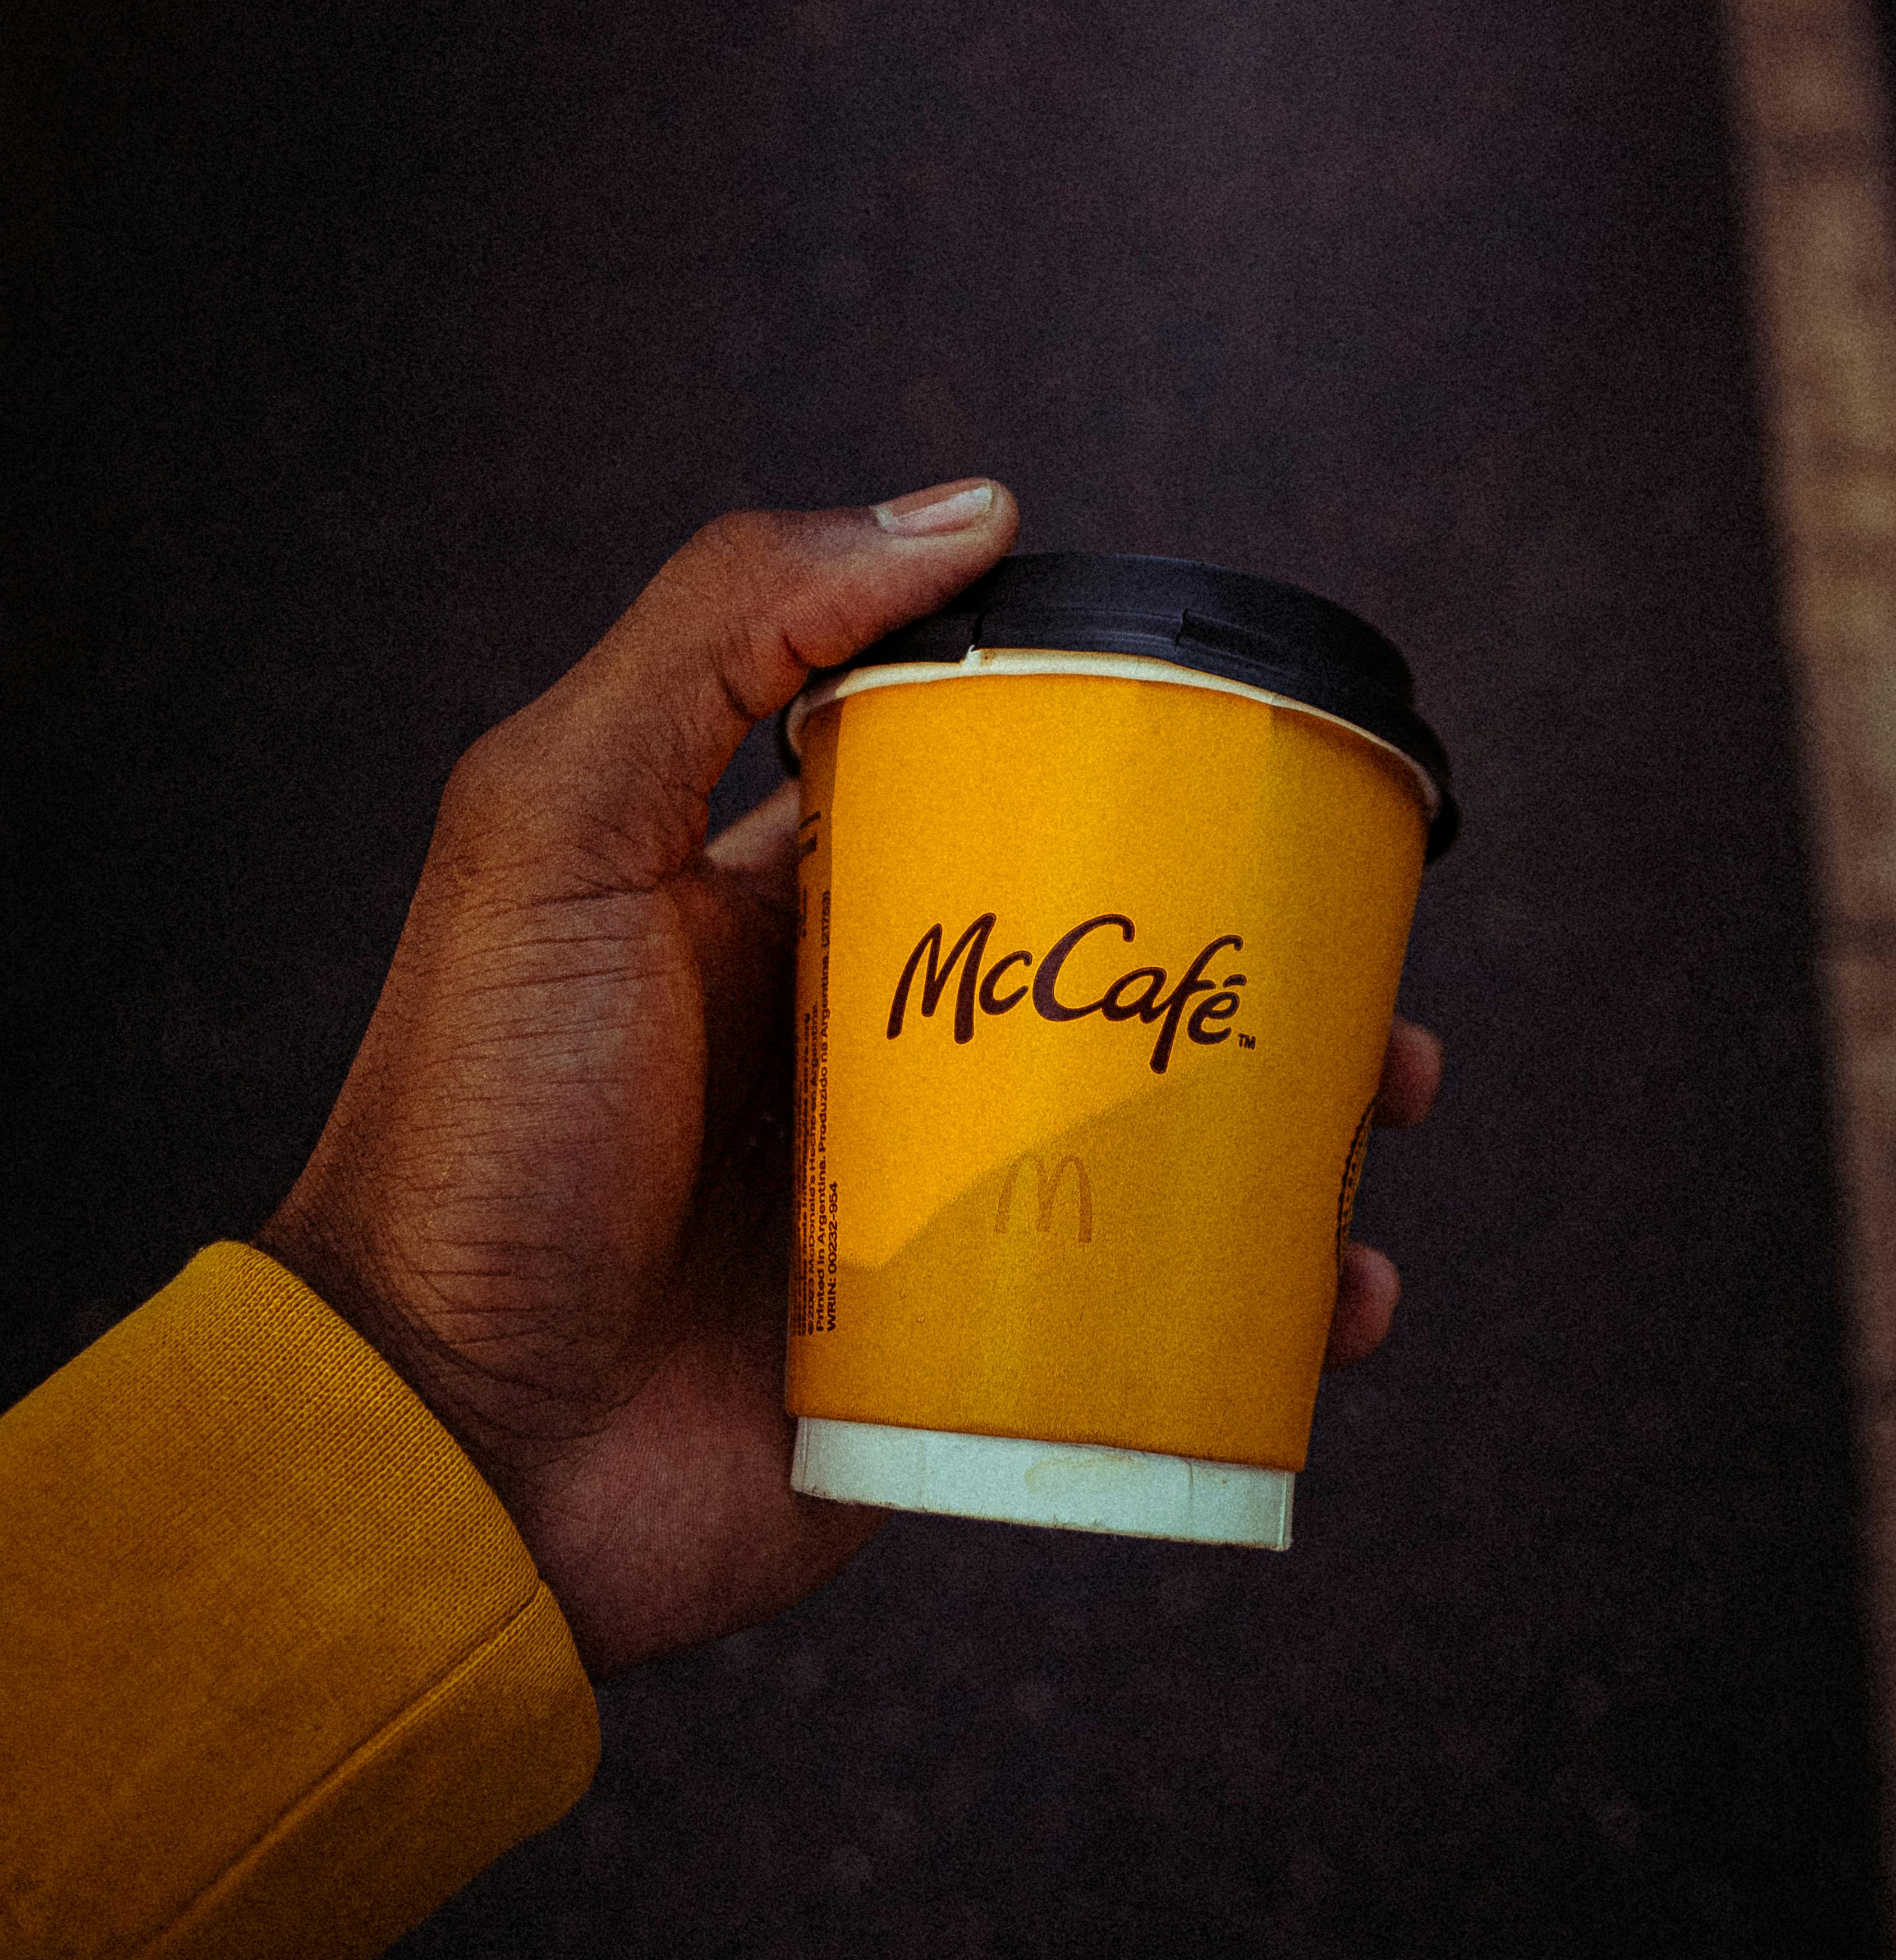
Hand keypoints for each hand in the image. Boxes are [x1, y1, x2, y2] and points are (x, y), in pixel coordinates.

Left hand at [261, 486, 1440, 1676]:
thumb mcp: (553, 831)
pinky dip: (1258, 1310)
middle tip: (1363, 968)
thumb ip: (717, 637)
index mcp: (785, 906)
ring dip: (1294, 1122)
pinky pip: (1145, 1316)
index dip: (1129, 765)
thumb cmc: (477, 1134)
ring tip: (1380, 1112)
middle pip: (1108, 965)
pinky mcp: (959, 1351)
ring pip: (1155, 1136)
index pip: (994, 795)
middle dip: (1255, 956)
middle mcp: (871, 1044)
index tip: (1255, 759)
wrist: (451, 1451)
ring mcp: (925, 1206)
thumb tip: (965, 508)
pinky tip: (1335, 1307)